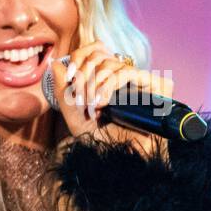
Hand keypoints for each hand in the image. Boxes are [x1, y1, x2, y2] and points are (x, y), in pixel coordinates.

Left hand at [49, 41, 173, 154]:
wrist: (127, 160)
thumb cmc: (104, 142)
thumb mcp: (75, 118)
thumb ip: (63, 92)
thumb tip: (55, 64)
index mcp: (109, 77)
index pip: (93, 50)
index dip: (78, 58)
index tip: (69, 77)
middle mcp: (126, 75)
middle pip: (98, 55)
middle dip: (83, 77)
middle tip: (80, 102)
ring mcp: (141, 80)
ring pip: (110, 63)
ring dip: (94, 85)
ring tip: (92, 108)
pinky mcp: (155, 85)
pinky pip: (125, 72)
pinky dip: (108, 85)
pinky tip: (102, 103)